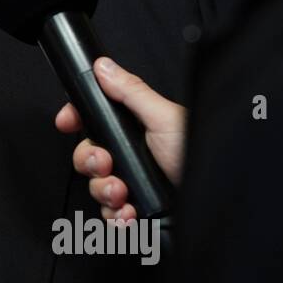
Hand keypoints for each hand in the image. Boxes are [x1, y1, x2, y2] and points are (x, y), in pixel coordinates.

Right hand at [53, 57, 186, 220]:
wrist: (216, 201)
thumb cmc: (198, 156)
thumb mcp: (164, 118)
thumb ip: (131, 92)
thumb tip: (104, 67)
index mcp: (135, 127)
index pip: (93, 118)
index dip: (75, 119)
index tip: (66, 122)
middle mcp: (131, 154)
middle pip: (87, 154)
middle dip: (92, 162)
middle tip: (107, 165)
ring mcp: (133, 182)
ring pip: (95, 186)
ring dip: (105, 192)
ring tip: (124, 195)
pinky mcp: (137, 208)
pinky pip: (109, 214)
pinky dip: (116, 216)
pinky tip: (130, 213)